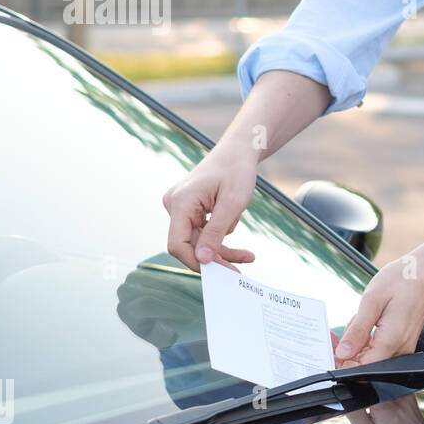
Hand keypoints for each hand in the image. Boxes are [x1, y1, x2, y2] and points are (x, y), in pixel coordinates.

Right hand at [162, 148, 258, 272]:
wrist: (238, 151)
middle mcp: (175, 205)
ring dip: (222, 249)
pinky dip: (220, 236)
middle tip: (241, 269)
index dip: (196, 262)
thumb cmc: (236, 171)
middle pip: (190, 245)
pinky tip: (237, 230)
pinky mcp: (190, 210)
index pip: (177, 244)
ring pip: (198, 241)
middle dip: (216, 257)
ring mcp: (181, 208)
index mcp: (180, 202)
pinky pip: (202, 232)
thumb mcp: (232, 203)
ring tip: (248, 255)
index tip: (221, 272)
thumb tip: (203, 260)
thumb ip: (216, 232)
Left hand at [334, 254, 423, 367]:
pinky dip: (368, 340)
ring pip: (370, 357)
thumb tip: (342, 353)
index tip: (331, 346)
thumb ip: (356, 331)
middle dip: (347, 351)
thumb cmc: (403, 280)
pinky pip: (379, 349)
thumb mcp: (371, 301)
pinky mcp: (402, 342)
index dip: (341, 361)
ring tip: (358, 318)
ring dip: (357, 343)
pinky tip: (367, 322)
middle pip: (365, 365)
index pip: (360, 368)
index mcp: (391, 342)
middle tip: (338, 332)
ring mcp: (403, 347)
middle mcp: (400, 349)